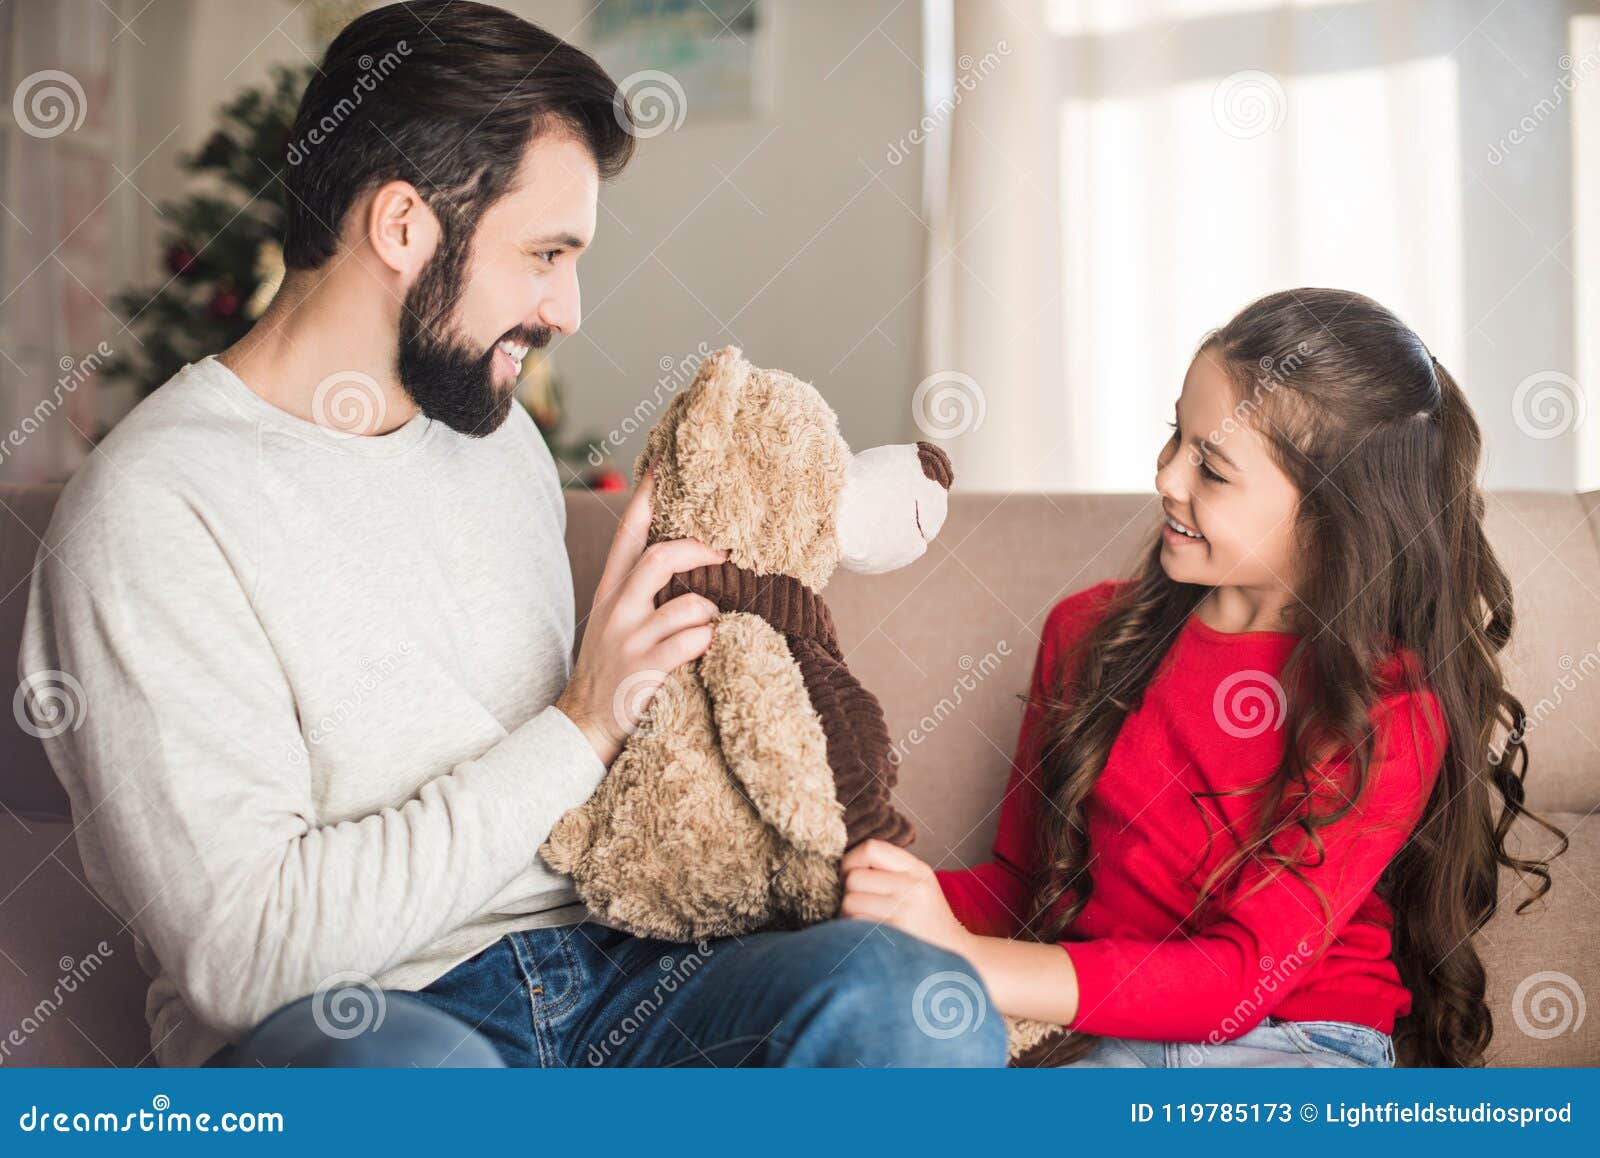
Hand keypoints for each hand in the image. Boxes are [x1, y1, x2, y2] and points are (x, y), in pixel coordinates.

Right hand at [557, 470, 725, 765]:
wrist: (582, 725)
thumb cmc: (612, 668)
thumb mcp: (617, 620)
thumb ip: (643, 589)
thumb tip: (688, 555)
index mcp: (612, 589)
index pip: (629, 531)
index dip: (647, 495)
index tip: (664, 463)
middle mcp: (618, 608)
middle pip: (660, 557)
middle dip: (700, 551)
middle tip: (726, 556)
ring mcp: (631, 640)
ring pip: (686, 603)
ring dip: (713, 609)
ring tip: (718, 620)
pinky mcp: (645, 671)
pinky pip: (690, 644)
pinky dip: (709, 641)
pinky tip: (712, 647)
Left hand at [839, 839, 972, 956]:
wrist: (955, 957)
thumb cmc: (928, 920)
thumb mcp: (920, 885)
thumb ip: (891, 869)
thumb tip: (845, 866)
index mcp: (917, 869)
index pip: (871, 848)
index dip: (851, 861)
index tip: (850, 876)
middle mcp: (913, 886)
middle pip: (854, 878)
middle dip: (847, 893)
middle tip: (856, 905)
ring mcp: (905, 911)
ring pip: (849, 902)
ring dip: (847, 915)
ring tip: (861, 923)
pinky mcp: (895, 935)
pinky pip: (855, 926)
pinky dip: (851, 932)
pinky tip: (865, 936)